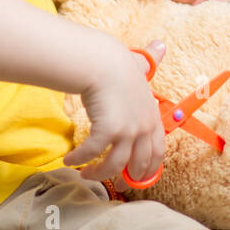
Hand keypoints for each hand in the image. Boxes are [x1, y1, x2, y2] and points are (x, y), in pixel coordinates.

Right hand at [65, 39, 166, 182]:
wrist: (103, 61)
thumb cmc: (118, 62)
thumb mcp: (140, 67)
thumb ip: (149, 62)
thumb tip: (160, 45)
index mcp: (152, 117)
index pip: (158, 151)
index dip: (149, 168)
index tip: (138, 177)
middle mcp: (143, 127)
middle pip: (139, 164)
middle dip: (126, 178)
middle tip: (114, 183)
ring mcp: (127, 131)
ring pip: (114, 165)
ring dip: (99, 173)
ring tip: (86, 174)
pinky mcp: (108, 131)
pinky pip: (92, 153)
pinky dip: (79, 159)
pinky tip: (69, 161)